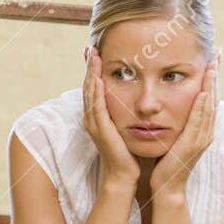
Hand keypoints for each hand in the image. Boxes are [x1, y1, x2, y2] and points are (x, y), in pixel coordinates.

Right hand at [81, 46, 138, 188]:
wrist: (123, 174)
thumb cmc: (127, 153)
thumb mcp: (124, 128)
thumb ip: (125, 114)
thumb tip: (136, 100)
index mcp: (97, 117)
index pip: (93, 89)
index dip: (93, 72)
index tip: (95, 54)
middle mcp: (91, 118)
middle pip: (88, 87)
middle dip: (89, 67)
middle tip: (90, 48)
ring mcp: (93, 123)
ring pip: (89, 93)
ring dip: (90, 74)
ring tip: (92, 56)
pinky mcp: (99, 128)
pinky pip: (96, 105)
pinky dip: (95, 90)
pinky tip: (97, 77)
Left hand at [150, 59, 217, 201]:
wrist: (166, 186)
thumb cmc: (165, 161)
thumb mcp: (172, 135)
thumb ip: (175, 119)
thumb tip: (168, 102)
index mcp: (201, 127)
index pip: (208, 96)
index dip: (211, 77)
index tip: (212, 57)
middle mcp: (205, 131)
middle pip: (214, 97)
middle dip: (215, 75)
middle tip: (217, 53)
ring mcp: (202, 138)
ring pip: (209, 106)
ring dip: (211, 86)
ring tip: (212, 66)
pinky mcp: (193, 145)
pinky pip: (199, 122)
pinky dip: (201, 106)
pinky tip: (202, 93)